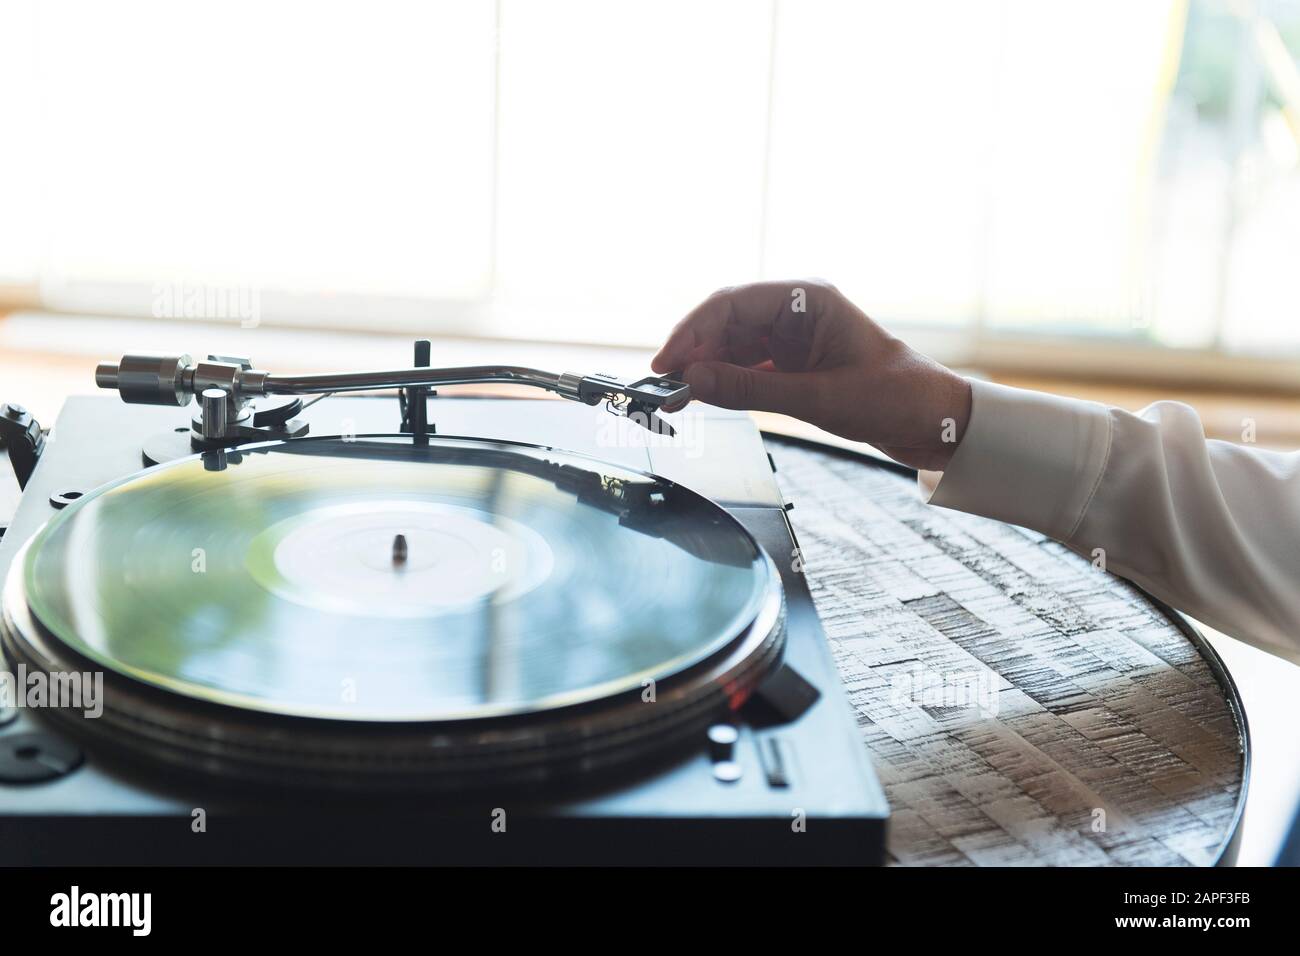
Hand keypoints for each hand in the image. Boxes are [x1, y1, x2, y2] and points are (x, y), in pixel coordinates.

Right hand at [651, 280, 971, 470]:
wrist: (934, 421)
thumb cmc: (896, 397)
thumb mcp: (819, 399)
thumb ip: (751, 390)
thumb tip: (695, 380)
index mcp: (807, 299)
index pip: (732, 304)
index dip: (692, 332)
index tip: (667, 363)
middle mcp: (796, 311)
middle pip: (725, 322)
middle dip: (693, 350)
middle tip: (665, 385)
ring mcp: (793, 337)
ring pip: (731, 345)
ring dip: (706, 367)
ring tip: (679, 396)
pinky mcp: (793, 363)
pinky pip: (746, 366)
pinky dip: (724, 380)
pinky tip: (707, 395)